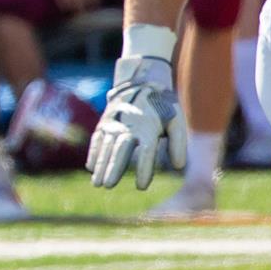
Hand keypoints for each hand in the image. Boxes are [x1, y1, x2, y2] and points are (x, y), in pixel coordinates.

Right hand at [86, 52, 187, 189]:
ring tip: (98, 184)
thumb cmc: (162, 107)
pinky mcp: (104, 123)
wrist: (141, 83)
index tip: (141, 186)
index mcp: (148, 128)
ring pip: (106, 147)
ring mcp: (114, 124)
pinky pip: (97, 140)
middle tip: (109, 186)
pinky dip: (93, 154)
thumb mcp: (176, 121)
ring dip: (101, 166)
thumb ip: (179, 144)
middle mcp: (128, 126)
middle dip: (113, 168)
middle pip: (119, 150)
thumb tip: (179, 166)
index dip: (144, 169)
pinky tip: (90, 169)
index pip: (145, 152)